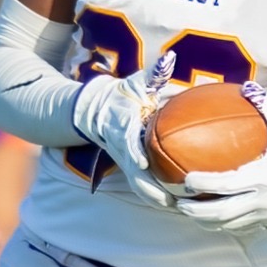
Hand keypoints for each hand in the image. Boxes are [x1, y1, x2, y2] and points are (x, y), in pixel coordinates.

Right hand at [71, 50, 175, 208]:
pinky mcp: (126, 164)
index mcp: (122, 124)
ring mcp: (122, 157)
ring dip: (151, 195)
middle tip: (167, 199)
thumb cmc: (121, 94)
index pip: (125, 141)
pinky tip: (169, 204)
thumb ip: (154, 73)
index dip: (132, 154)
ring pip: (135, 181)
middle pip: (131, 169)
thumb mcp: (135, 82)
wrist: (94, 109)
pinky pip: (139, 183)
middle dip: (147, 185)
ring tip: (172, 207)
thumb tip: (169, 59)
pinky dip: (152, 194)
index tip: (142, 165)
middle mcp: (121, 144)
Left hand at [175, 83, 266, 234]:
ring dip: (205, 220)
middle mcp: (263, 198)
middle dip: (194, 210)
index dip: (201, 184)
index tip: (185, 179)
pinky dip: (222, 224)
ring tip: (188, 211)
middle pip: (220, 212)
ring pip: (227, 224)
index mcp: (264, 175)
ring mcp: (266, 214)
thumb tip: (244, 87)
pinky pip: (240, 227)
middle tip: (178, 201)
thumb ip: (265, 106)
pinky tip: (210, 217)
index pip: (225, 184)